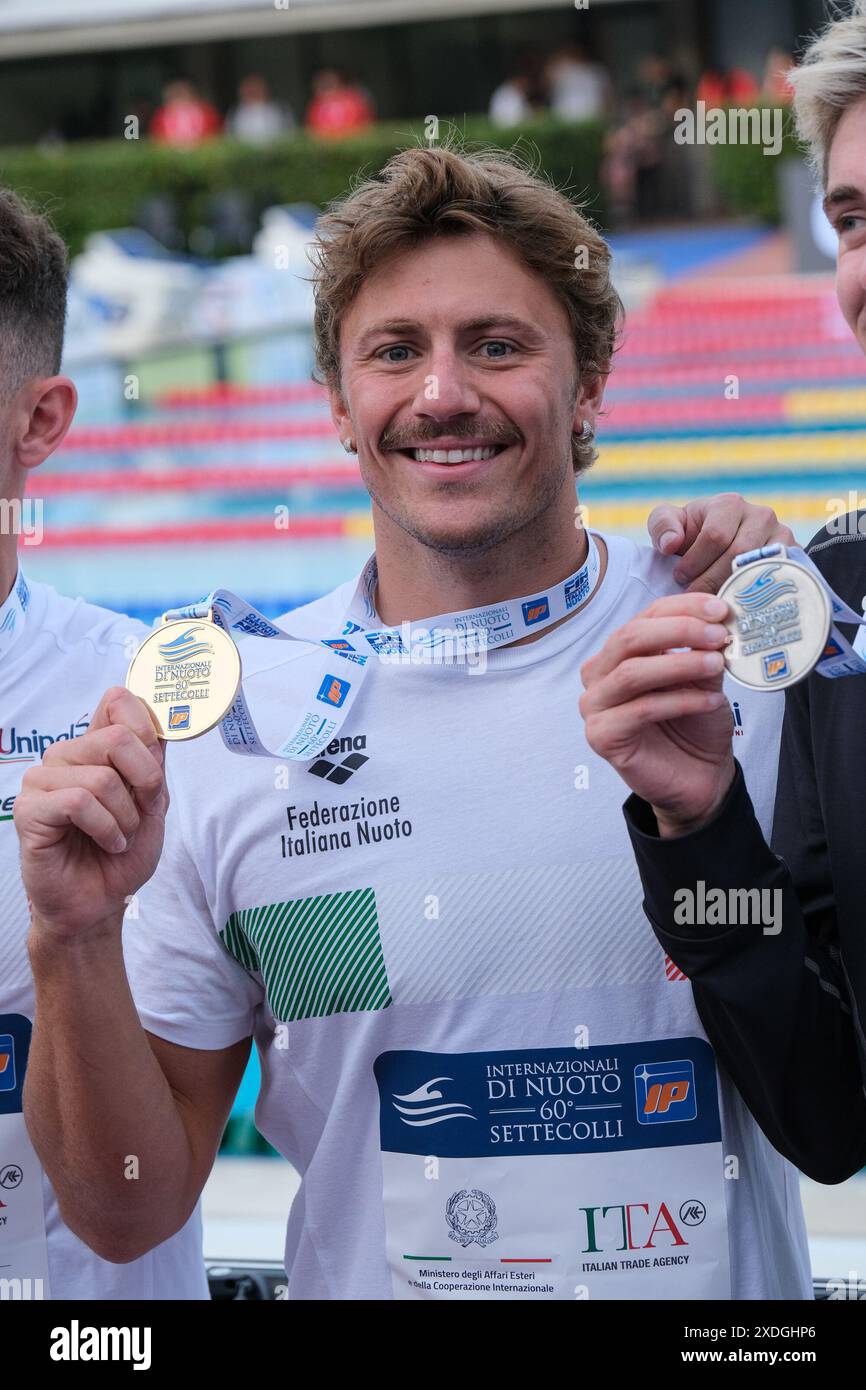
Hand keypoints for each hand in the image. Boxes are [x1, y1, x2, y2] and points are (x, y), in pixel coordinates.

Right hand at [14, 687, 167, 940]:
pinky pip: (79, 802)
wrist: (100, 903)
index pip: (116, 701)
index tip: (155, 766)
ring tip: (119, 837)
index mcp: (94, 748)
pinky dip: (105, 828)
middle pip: (117, 738)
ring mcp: (43, 780)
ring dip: (125, 816)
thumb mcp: (152, 804)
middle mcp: (65, 755)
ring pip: (101, 776)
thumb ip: (154, 763)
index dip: (146, 728)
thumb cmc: (121, 854)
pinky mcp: (30, 809)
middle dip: (144, 783)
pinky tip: (107, 843)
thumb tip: (162, 724)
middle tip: (141, 815)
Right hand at [580, 594, 736, 836]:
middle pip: (630, 638)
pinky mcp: (601, 736)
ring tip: (717, 665)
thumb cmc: (695, 723)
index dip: (683, 608)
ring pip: (632, 672)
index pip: (645, 617)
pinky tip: (710, 701)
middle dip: (679, 631)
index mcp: (619, 653)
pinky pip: (640, 709)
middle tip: (719, 635)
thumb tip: (718, 618)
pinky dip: (680, 701)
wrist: (698, 776)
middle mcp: (599, 674)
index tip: (720, 609)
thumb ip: (703, 649)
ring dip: (680, 664)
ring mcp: (595, 706)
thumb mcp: (703, 677)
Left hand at [648, 493, 794, 595]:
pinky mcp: (795, 560)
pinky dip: (757, 598)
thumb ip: (662, 525)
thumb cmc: (694, 536)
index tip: (680, 578)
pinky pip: (778, 582)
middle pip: (738, 555)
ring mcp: (782, 537)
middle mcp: (761, 515)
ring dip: (731, 591)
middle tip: (694, 597)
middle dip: (710, 580)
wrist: (728, 546)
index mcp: (729, 504)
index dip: (694, 563)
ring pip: (758, 570)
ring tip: (712, 602)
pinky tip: (737, 608)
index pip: (715, 536)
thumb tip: (671, 543)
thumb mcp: (671, 525)